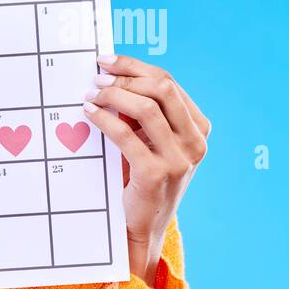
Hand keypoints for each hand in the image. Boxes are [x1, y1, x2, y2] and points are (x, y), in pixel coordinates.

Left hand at [82, 54, 209, 282]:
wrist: (144, 226)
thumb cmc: (144, 177)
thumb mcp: (154, 141)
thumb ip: (145, 113)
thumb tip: (111, 75)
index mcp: (199, 128)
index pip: (169, 82)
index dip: (135, 66)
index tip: (107, 61)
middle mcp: (195, 142)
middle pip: (163, 88)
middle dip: (126, 76)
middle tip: (96, 77)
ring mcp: (179, 159)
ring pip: (147, 108)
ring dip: (114, 96)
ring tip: (91, 95)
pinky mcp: (156, 174)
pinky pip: (126, 135)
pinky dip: (105, 119)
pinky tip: (89, 114)